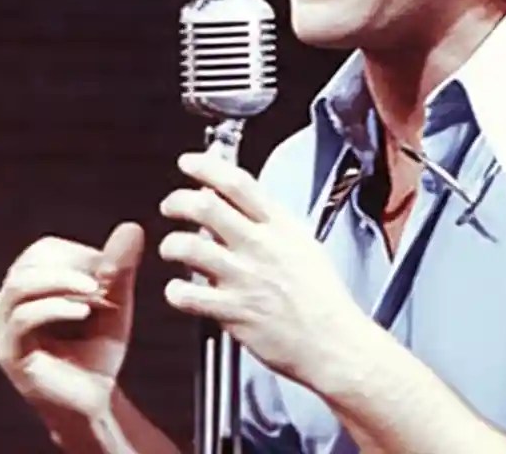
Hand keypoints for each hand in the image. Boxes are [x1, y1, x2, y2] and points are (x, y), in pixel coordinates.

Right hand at [0, 223, 144, 421]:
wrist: (95, 397)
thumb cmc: (98, 347)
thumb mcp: (114, 302)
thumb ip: (119, 267)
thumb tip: (132, 227)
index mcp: (30, 285)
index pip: (43, 250)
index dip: (78, 253)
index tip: (111, 269)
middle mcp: (10, 302)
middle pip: (29, 263)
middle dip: (71, 266)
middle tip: (106, 280)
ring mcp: (4, 327)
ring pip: (20, 286)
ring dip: (62, 282)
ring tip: (96, 291)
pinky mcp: (9, 352)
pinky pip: (22, 318)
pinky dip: (55, 308)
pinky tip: (83, 312)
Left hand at [158, 152, 365, 386]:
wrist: (335, 344)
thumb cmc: (323, 300)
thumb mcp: (304, 246)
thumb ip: (270, 225)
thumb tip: (238, 205)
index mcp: (280, 228)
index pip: (238, 183)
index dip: (206, 166)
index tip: (189, 163)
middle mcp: (261, 247)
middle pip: (206, 206)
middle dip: (177, 201)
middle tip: (170, 206)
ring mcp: (245, 279)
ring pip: (189, 247)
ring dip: (171, 244)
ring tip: (171, 249)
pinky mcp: (234, 312)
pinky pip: (188, 295)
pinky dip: (175, 291)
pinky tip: (178, 291)